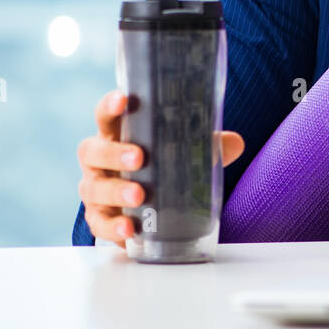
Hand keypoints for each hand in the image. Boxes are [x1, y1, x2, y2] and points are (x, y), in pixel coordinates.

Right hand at [77, 90, 244, 247]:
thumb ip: (208, 146)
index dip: (110, 106)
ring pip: (94, 189)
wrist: (147, 207)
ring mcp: (95, 190)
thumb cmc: (160, 167)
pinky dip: (113, 228)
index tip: (123, 99)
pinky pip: (99, 225)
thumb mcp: (183, 152)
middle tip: (139, 157)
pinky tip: (129, 230)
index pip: (107, 116)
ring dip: (116, 192)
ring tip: (138, 196)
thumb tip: (235, 143)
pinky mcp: (99, 219)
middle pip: (93, 152)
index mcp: (116, 136)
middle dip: (114, 153)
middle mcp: (98, 161)